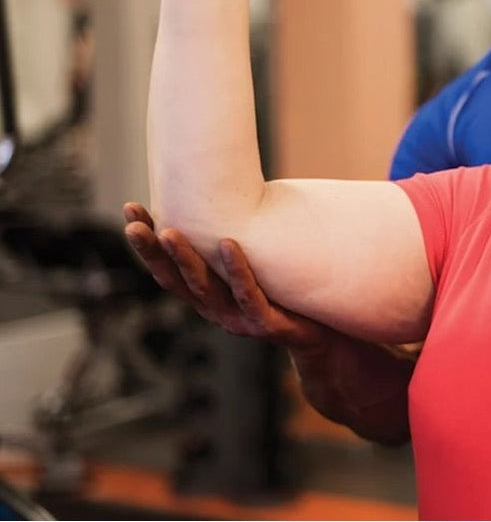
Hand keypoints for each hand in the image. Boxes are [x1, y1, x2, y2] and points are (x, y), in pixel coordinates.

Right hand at [123, 202, 330, 352]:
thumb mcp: (253, 269)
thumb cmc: (283, 296)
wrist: (319, 339)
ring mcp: (237, 318)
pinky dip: (238, 270)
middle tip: (133, 224)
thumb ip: (235, 242)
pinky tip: (229, 244)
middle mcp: (214, 309)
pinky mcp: (264, 323)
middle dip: (152, 251)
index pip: (167, 267)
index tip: (131, 210)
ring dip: (185, 260)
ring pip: (205, 288)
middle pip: (175, 280)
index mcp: (206, 295)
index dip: (147, 243)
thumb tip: (228, 189)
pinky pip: (249, 294)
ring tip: (169, 233)